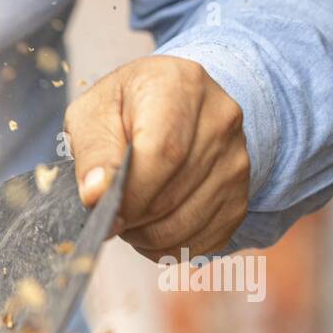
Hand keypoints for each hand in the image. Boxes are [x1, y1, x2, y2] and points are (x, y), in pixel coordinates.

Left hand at [63, 55, 250, 259]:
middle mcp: (220, 119)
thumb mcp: (92, 116)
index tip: (106, 212)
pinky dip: (167, 246)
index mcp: (181, 86)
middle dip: (132, 217)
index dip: (130, 194)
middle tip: (111, 212)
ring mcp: (237, 159)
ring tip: (131, 213)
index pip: (164, 152)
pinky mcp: (240, 196)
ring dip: (146, 235)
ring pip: (184, 225)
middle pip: (171, 194)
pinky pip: (200, 242)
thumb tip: (96, 195)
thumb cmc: (122, 112)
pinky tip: (153, 222)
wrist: (170, 108)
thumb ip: (92, 154)